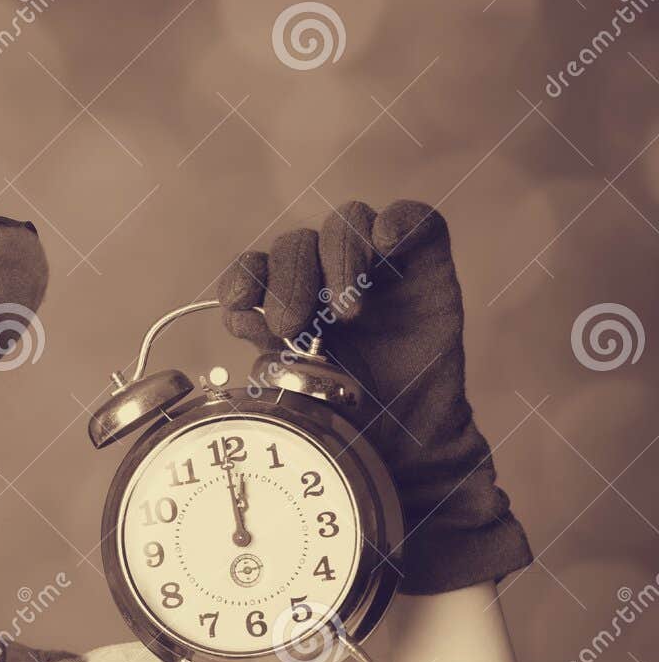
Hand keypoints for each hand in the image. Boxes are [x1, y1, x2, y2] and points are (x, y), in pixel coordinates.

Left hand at [215, 199, 532, 594]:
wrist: (406, 443)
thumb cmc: (347, 418)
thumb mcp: (293, 388)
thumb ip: (267, 348)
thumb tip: (239, 316)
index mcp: (286, 300)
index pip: (256, 267)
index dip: (242, 278)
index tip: (238, 305)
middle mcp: (326, 276)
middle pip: (296, 243)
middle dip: (288, 280)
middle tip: (291, 325)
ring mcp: (375, 265)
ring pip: (345, 221)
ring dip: (338, 258)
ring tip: (346, 313)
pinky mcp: (424, 262)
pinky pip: (411, 218)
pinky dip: (397, 223)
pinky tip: (387, 245)